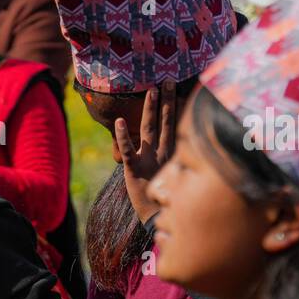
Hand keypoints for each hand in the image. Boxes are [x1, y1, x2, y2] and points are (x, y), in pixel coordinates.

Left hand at [115, 80, 176, 223]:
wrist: (157, 218)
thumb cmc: (164, 196)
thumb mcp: (172, 174)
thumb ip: (173, 157)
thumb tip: (179, 143)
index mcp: (173, 153)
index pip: (176, 124)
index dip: (175, 105)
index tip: (178, 87)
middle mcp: (163, 153)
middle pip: (167, 121)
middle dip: (166, 100)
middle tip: (167, 79)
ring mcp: (148, 160)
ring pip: (150, 130)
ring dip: (150, 110)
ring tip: (150, 90)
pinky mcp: (133, 170)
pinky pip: (128, 151)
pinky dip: (123, 137)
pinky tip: (118, 121)